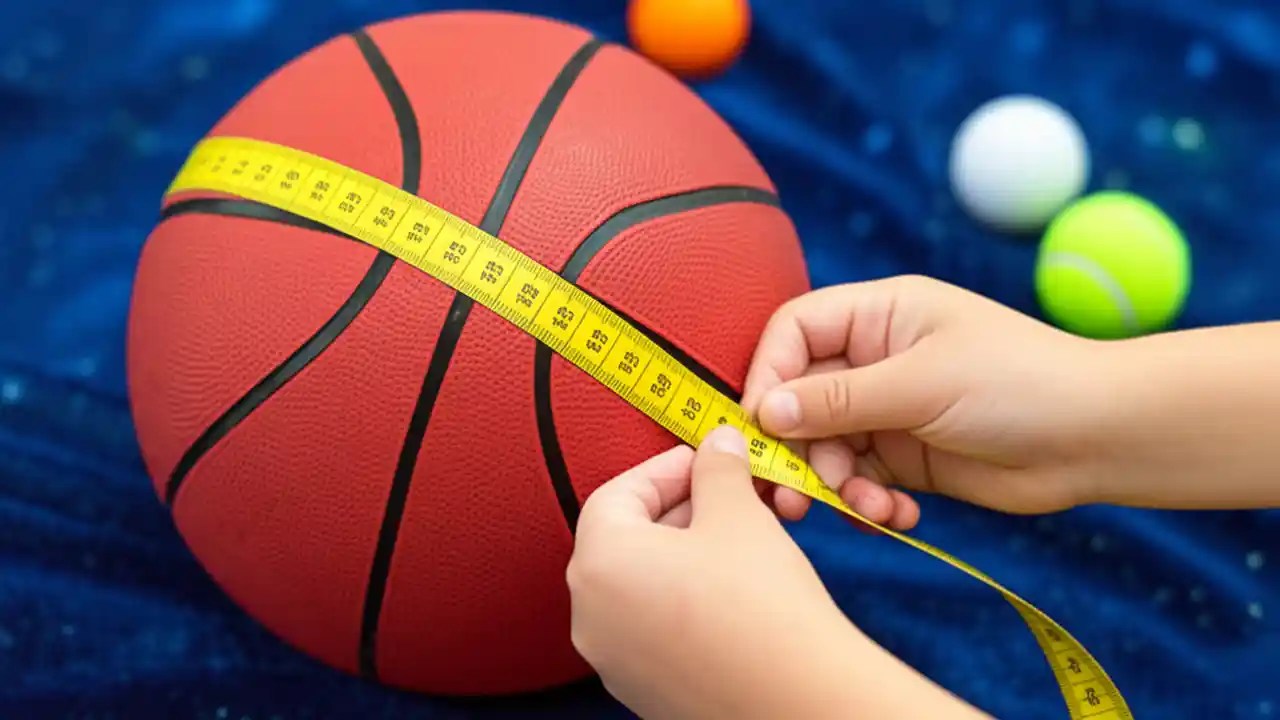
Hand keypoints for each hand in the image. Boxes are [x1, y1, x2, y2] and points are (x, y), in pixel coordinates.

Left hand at [567, 425, 985, 719]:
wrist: (800, 700)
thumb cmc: (763, 605)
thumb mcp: (739, 515)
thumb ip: (717, 468)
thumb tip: (717, 442)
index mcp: (598, 565)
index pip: (618, 494)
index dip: (666, 468)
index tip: (706, 459)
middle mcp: (591, 617)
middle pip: (626, 540)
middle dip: (680, 510)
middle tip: (728, 493)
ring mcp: (613, 660)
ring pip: (641, 585)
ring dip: (683, 554)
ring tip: (738, 539)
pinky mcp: (643, 690)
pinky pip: (653, 628)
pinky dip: (683, 600)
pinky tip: (733, 592)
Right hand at [741, 275, 1111, 523]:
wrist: (1098, 439)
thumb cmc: (1019, 384)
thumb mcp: (920, 384)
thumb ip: (837, 400)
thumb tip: (761, 411)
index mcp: (880, 314)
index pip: (794, 332)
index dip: (768, 374)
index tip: (760, 425)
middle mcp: (876, 359)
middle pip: (798, 397)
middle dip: (794, 448)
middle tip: (792, 494)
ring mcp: (889, 409)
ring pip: (825, 447)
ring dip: (834, 485)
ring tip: (864, 509)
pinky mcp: (905, 457)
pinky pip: (859, 481)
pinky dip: (866, 503)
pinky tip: (897, 517)